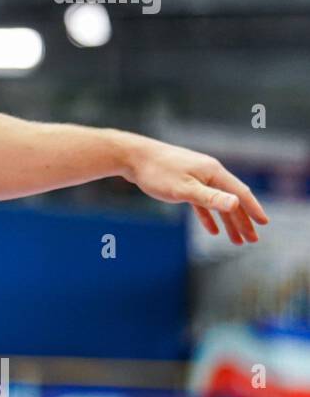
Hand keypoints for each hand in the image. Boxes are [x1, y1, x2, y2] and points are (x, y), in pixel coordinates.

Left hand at [123, 137, 268, 243]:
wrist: (132, 156)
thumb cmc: (156, 172)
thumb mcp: (183, 189)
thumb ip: (209, 198)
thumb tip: (236, 203)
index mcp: (213, 172)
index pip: (240, 193)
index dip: (253, 209)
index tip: (263, 224)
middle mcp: (208, 172)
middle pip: (231, 200)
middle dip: (242, 221)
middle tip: (252, 240)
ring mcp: (196, 176)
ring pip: (217, 202)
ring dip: (227, 221)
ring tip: (236, 240)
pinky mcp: (183, 181)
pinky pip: (202, 202)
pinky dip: (209, 216)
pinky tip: (213, 230)